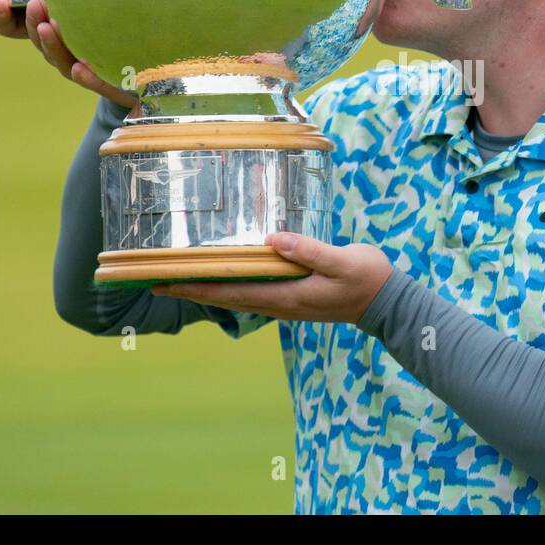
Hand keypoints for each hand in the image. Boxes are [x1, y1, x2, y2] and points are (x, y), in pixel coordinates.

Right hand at [0, 0, 139, 112]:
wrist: (143, 68)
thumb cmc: (109, 28)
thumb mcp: (89, 3)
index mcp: (52, 33)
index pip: (16, 29)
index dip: (2, 18)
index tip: (1, 1)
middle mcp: (60, 52)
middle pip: (39, 41)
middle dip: (34, 22)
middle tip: (35, 5)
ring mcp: (80, 69)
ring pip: (60, 60)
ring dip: (52, 44)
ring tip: (49, 27)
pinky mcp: (106, 82)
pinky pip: (92, 81)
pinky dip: (84, 75)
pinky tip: (79, 67)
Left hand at [150, 232, 393, 324]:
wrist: (388, 303)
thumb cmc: (366, 279)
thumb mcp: (342, 261)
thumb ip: (308, 251)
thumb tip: (272, 240)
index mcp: (286, 296)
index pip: (230, 293)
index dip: (196, 287)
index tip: (164, 282)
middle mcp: (279, 304)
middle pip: (225, 298)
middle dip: (191, 289)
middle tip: (156, 280)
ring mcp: (285, 303)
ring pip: (236, 297)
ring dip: (207, 289)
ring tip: (180, 279)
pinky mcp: (293, 298)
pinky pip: (251, 293)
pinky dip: (230, 286)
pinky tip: (224, 275)